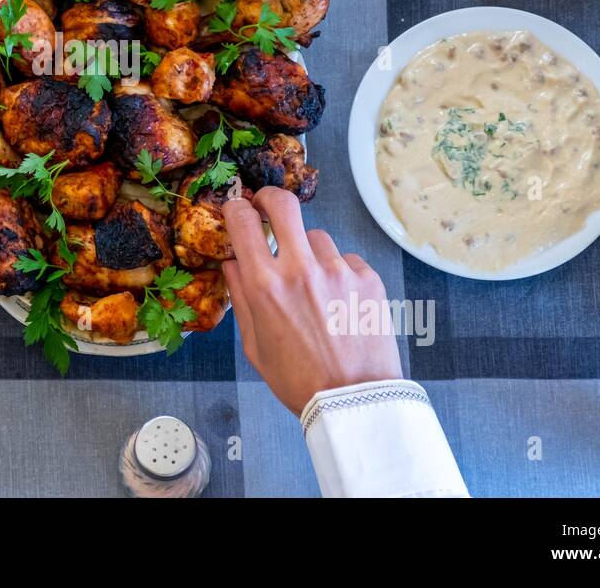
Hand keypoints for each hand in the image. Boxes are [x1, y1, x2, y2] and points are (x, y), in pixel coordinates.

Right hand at [221, 188, 402, 416]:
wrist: (354, 401)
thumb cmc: (299, 380)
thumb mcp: (254, 345)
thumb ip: (241, 297)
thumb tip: (232, 262)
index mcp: (266, 286)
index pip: (243, 221)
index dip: (237, 209)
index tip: (239, 210)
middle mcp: (301, 269)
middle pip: (283, 204)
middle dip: (270, 198)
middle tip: (268, 207)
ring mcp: (338, 270)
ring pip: (317, 238)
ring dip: (309, 253)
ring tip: (315, 288)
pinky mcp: (367, 277)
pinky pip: (346, 260)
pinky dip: (339, 274)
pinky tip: (339, 304)